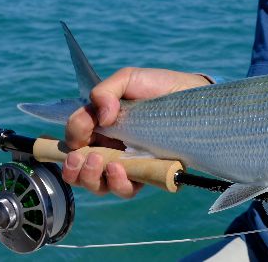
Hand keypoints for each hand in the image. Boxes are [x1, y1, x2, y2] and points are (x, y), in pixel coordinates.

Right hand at [62, 67, 211, 197]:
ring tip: (97, 161)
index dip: (72, 137)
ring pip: (99, 184)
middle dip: (72, 168)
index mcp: (102, 126)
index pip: (76, 139)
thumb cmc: (160, 87)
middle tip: (80, 158)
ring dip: (90, 178)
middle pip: (80, 169)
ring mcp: (130, 163)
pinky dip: (117, 183)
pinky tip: (119, 168)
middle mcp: (112, 148)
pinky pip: (128, 189)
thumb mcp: (130, 79)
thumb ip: (106, 90)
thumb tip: (100, 116)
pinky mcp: (149, 174)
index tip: (82, 129)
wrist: (195, 96)